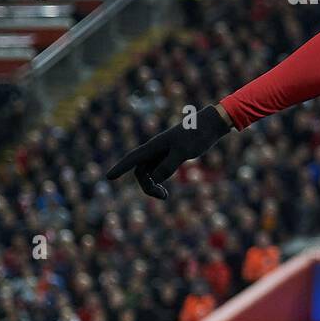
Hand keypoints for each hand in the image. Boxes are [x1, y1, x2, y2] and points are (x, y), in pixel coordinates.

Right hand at [106, 105, 230, 199]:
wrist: (211, 124)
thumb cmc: (197, 134)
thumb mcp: (184, 151)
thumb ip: (169, 165)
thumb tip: (155, 178)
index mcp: (155, 145)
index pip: (133, 158)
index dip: (120, 168)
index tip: (108, 177)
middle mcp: (156, 149)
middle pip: (141, 171)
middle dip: (147, 186)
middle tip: (163, 196)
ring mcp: (163, 153)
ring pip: (148, 172)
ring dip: (153, 185)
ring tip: (164, 196)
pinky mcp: (171, 155)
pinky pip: (158, 170)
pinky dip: (159, 180)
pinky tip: (165, 189)